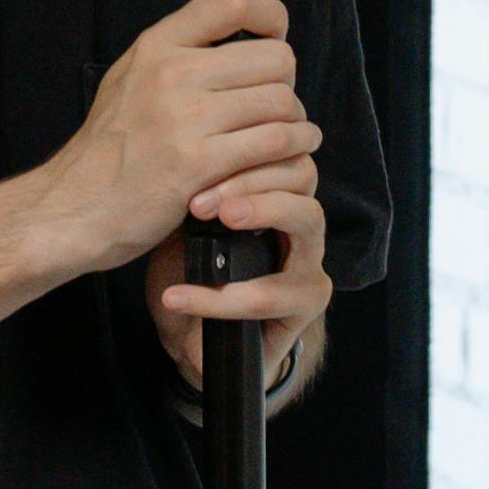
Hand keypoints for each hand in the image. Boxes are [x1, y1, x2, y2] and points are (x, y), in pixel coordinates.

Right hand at [47, 0, 301, 271]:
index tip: (273, 37)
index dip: (269, 13)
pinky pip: (272, 144)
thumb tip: (231, 28)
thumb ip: (176, 51)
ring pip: (281, 102)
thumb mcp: (129, 78)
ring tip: (277, 137)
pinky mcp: (198, 163)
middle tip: (271, 106)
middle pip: (274, 58)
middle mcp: (171, 74)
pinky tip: (276, 161)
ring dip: (291, 123)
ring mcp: (185, 118)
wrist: (73, 207)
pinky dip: (286, 152)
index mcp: (156, 46)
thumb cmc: (107, 151)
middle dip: (285, 84)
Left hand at [149, 157, 326, 395]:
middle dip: (251, 179)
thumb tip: (177, 153)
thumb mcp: (182, 227)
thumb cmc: (191, 274)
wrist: (192, 340)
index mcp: (275, 193)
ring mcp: (311, 259)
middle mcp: (301, 220)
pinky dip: (220, 298)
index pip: (280, 149)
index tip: (194, 159)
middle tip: (202, 200)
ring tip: (212, 220)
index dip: (244, 149)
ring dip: (259, 211)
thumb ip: (194, 193)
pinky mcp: (308, 302)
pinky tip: (179, 297)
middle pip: (302, 175)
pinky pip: (270, 294)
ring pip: (306, 218)